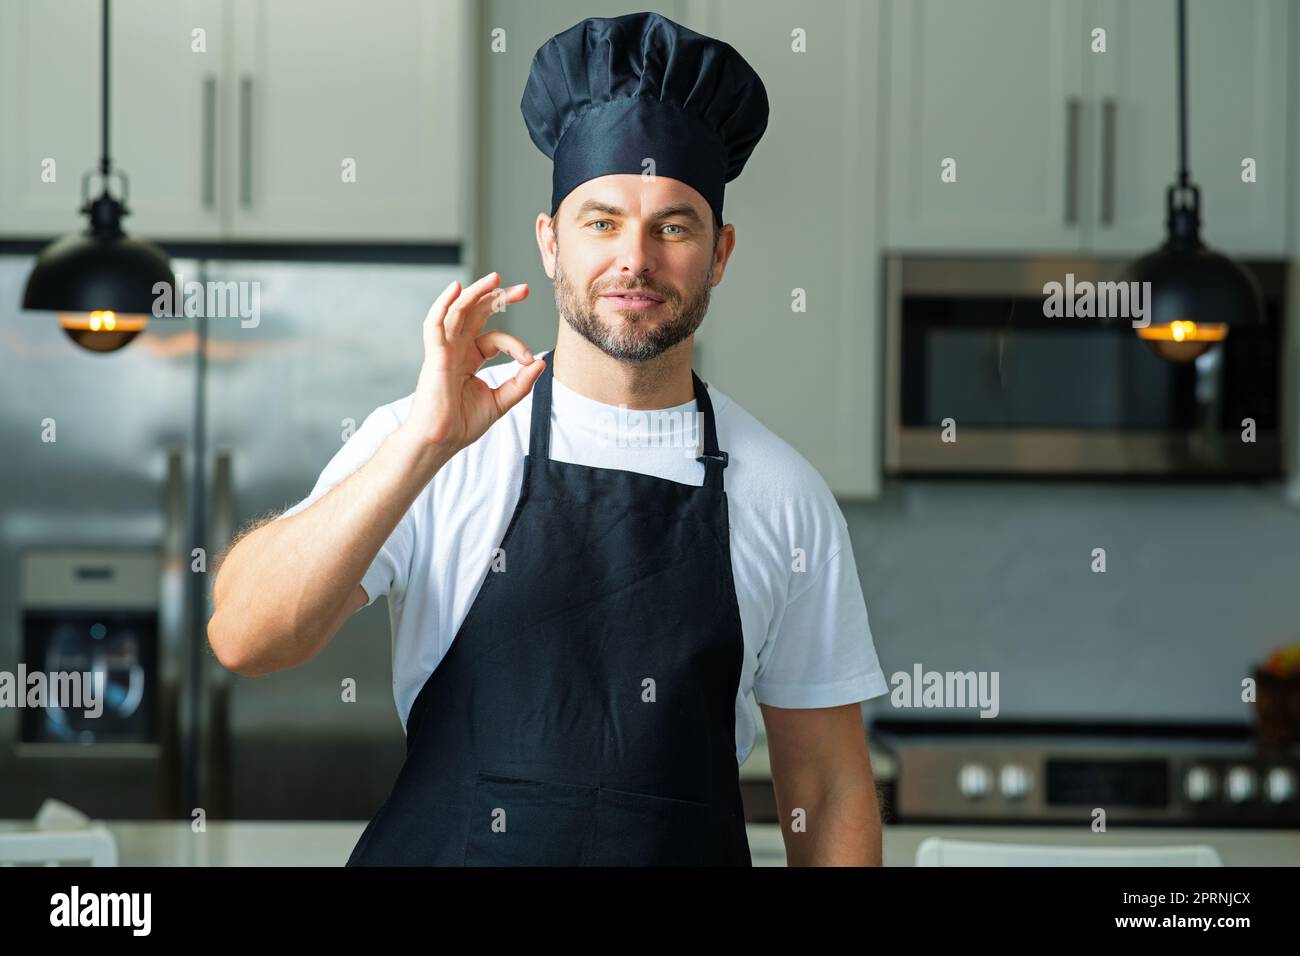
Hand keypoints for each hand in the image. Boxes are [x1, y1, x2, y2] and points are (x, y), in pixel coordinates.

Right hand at [397, 272, 543, 457]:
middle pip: (476, 313)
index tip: (526, 360)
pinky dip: (443, 304)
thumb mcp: (500, 401)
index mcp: (469, 357)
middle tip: (522, 289)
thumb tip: (539, 363)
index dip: (514, 344)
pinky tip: (455, 288)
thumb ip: (520, 383)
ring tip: (495, 278)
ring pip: (458, 311)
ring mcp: (444, 350)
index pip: (494, 338)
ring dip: (476, 293)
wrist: (441, 441)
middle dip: (498, 298)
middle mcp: (456, 349)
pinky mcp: (434, 356)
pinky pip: (435, 324)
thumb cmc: (463, 424)